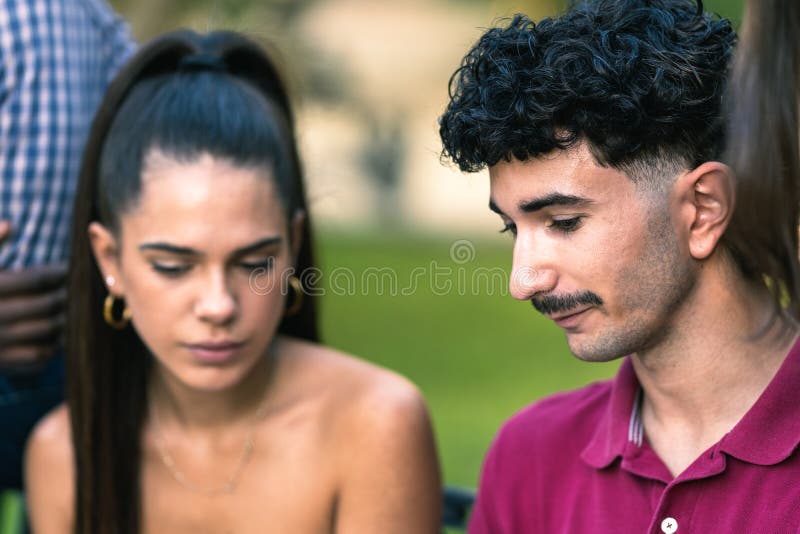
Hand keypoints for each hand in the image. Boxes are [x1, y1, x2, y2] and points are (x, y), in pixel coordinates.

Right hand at [0, 221, 66, 370]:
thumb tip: (10, 224)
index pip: (37, 278)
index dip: (59, 273)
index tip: (71, 270)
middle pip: (47, 304)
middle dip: (67, 296)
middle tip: (81, 291)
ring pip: (48, 329)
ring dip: (66, 320)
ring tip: (75, 311)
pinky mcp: (2, 361)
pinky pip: (39, 354)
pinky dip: (54, 344)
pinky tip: (59, 334)